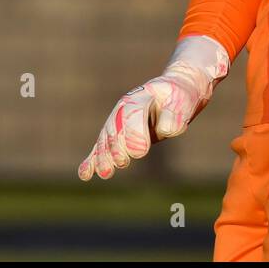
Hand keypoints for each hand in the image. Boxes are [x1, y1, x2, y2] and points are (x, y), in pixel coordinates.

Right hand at [78, 35, 229, 180]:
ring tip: (105, 173)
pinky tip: (84, 175)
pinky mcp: (116, 135)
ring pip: (106, 139)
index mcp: (141, 95)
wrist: (173, 92)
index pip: (132, 112)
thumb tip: (166, 130)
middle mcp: (124, 107)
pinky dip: (92, 160)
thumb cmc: (179, 98)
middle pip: (116, 127)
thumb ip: (175, 115)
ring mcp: (117, 120)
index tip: (141, 153)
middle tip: (123, 163)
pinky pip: (101, 147)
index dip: (134, 132)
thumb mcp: (184, 102)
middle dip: (117, 147)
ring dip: (103, 156)